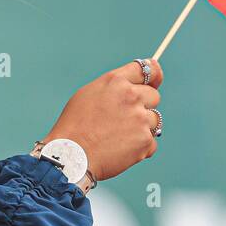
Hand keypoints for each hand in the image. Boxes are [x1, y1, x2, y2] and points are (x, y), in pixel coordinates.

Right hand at [42, 59, 161, 180]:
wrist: (70, 155)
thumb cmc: (74, 126)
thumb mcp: (88, 94)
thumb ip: (114, 87)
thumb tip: (135, 87)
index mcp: (116, 81)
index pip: (147, 70)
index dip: (153, 75)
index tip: (155, 81)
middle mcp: (131, 96)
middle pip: (154, 96)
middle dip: (143, 106)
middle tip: (122, 120)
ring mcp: (140, 118)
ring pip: (154, 120)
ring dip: (141, 128)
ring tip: (117, 138)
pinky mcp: (144, 140)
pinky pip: (151, 142)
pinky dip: (139, 148)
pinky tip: (120, 150)